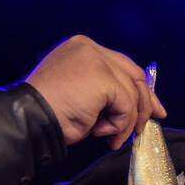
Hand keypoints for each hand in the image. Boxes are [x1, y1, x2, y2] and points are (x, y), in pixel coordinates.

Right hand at [26, 35, 167, 148]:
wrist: (32, 118)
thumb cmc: (52, 113)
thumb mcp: (82, 96)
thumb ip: (105, 91)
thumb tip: (133, 104)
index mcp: (83, 48)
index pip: (121, 65)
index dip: (139, 87)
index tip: (152, 108)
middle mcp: (90, 48)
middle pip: (133, 74)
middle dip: (146, 101)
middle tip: (151, 122)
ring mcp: (97, 60)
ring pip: (132, 94)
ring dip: (126, 121)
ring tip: (111, 136)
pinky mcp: (103, 78)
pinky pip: (127, 106)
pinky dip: (120, 125)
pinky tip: (101, 132)